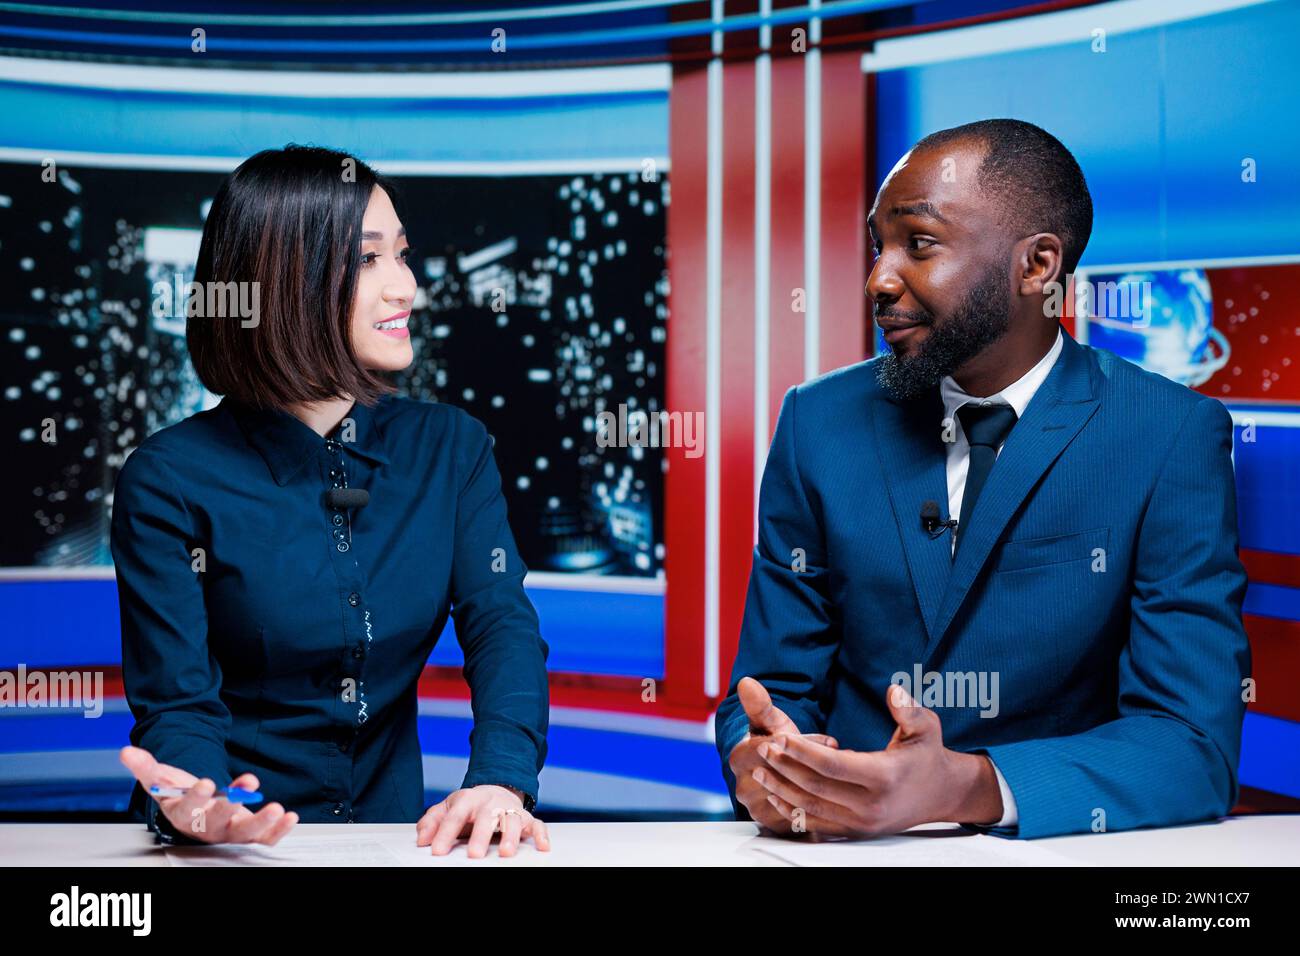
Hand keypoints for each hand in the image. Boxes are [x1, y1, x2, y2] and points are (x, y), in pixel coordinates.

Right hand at [119, 745, 297, 844]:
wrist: (200, 810)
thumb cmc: (181, 795)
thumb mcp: (162, 780)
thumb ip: (146, 767)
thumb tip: (127, 752)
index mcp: (184, 815)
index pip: (187, 809)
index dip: (195, 797)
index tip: (205, 782)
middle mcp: (207, 828)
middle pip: (217, 823)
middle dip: (230, 805)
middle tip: (243, 789)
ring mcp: (230, 833)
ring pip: (244, 833)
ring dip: (261, 822)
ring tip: (276, 808)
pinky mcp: (250, 835)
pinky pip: (265, 838)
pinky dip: (278, 831)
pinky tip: (290, 817)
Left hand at [416, 785, 550, 857]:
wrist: (496, 789)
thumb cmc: (471, 805)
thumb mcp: (448, 807)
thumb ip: (432, 820)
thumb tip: (421, 838)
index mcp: (469, 800)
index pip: (455, 816)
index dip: (445, 833)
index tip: (437, 851)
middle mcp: (491, 804)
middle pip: (487, 818)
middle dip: (481, 836)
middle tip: (474, 855)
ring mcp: (510, 810)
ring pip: (513, 820)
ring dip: (511, 836)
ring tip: (506, 853)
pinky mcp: (526, 818)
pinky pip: (537, 825)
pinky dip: (541, 835)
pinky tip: (542, 847)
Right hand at [727, 677, 838, 834]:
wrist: (770, 773)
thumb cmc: (771, 742)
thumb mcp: (769, 721)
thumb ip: (760, 704)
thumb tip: (747, 683)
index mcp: (739, 758)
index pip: (776, 750)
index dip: (804, 745)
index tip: (828, 740)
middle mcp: (743, 787)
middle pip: (787, 776)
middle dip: (817, 765)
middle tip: (842, 758)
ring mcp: (757, 808)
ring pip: (797, 797)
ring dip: (822, 785)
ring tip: (842, 774)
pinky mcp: (773, 825)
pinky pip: (801, 816)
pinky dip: (822, 805)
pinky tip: (837, 794)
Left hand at [752, 684, 1002, 836]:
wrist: (942, 794)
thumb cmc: (928, 754)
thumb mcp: (926, 727)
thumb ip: (908, 709)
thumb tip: (893, 690)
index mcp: (885, 776)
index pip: (833, 765)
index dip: (803, 751)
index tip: (780, 737)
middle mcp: (872, 805)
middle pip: (817, 787)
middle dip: (786, 768)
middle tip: (764, 750)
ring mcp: (863, 823)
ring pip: (813, 808)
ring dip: (783, 790)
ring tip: (760, 771)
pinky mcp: (857, 833)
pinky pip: (818, 825)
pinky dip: (794, 811)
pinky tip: (777, 795)